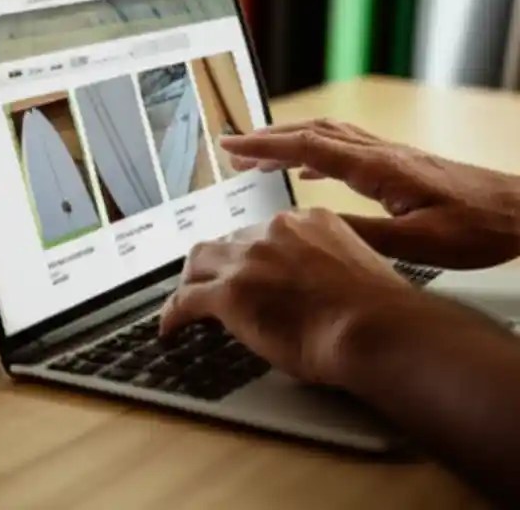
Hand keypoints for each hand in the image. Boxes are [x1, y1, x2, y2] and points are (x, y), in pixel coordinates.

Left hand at [159, 208, 421, 385]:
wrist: (377, 329)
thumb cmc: (381, 315)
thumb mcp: (357, 267)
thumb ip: (328, 266)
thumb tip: (316, 289)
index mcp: (309, 222)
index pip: (264, 233)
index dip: (252, 256)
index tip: (250, 271)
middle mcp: (274, 231)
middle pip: (228, 242)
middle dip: (218, 264)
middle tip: (212, 285)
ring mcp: (248, 259)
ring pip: (200, 262)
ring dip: (192, 281)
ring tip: (186, 304)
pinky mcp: (229, 291)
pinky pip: (186, 300)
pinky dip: (173, 314)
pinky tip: (170, 329)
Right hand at [220, 119, 519, 267]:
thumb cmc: (479, 231)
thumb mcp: (417, 242)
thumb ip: (360, 232)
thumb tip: (311, 226)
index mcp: (378, 169)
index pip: (308, 147)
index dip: (265, 146)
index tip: (232, 147)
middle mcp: (383, 154)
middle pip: (314, 132)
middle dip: (269, 138)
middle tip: (234, 148)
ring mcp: (394, 156)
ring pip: (331, 135)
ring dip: (291, 140)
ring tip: (262, 154)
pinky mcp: (404, 166)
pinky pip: (348, 148)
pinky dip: (318, 152)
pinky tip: (310, 171)